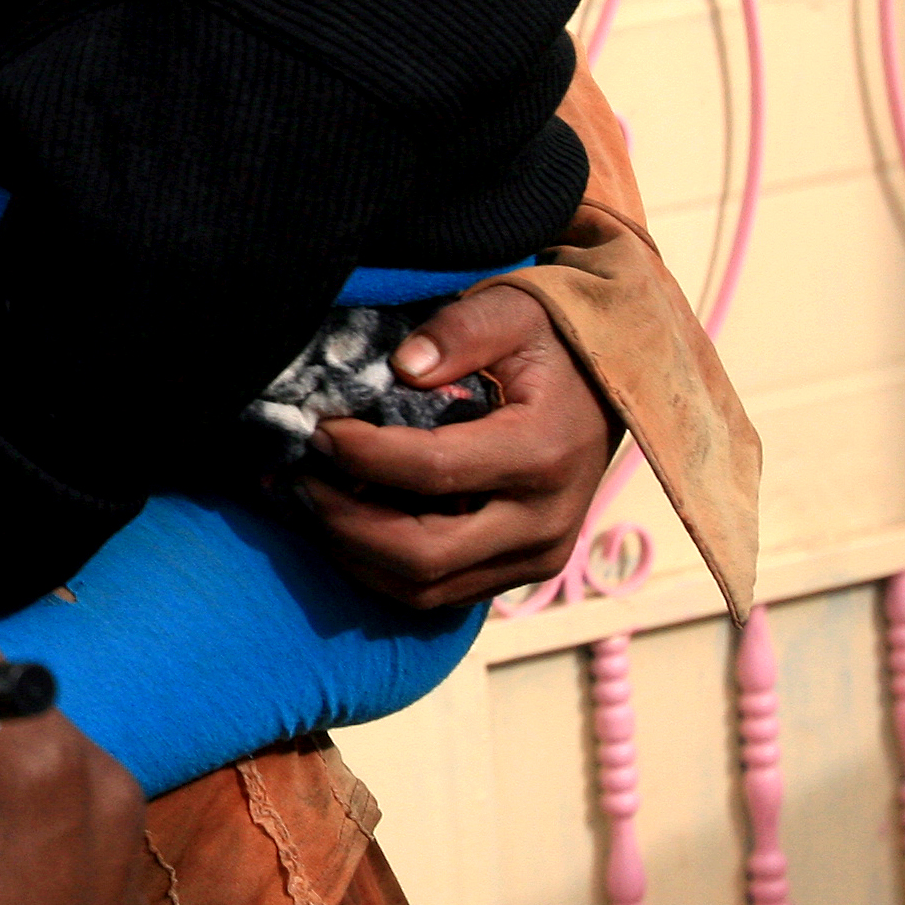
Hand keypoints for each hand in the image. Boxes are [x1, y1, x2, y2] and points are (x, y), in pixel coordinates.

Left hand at [298, 280, 614, 609]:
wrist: (608, 382)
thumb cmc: (548, 341)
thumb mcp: (510, 311)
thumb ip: (458, 332)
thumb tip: (402, 367)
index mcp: (544, 453)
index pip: (433, 471)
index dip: (362, 456)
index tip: (317, 430)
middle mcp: (545, 520)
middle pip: (423, 552)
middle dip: (344, 521)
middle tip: (296, 480)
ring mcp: (538, 556)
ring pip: (425, 588)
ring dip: (353, 553)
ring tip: (308, 503)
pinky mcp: (522, 572)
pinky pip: (438, 593)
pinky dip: (380, 570)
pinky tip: (343, 527)